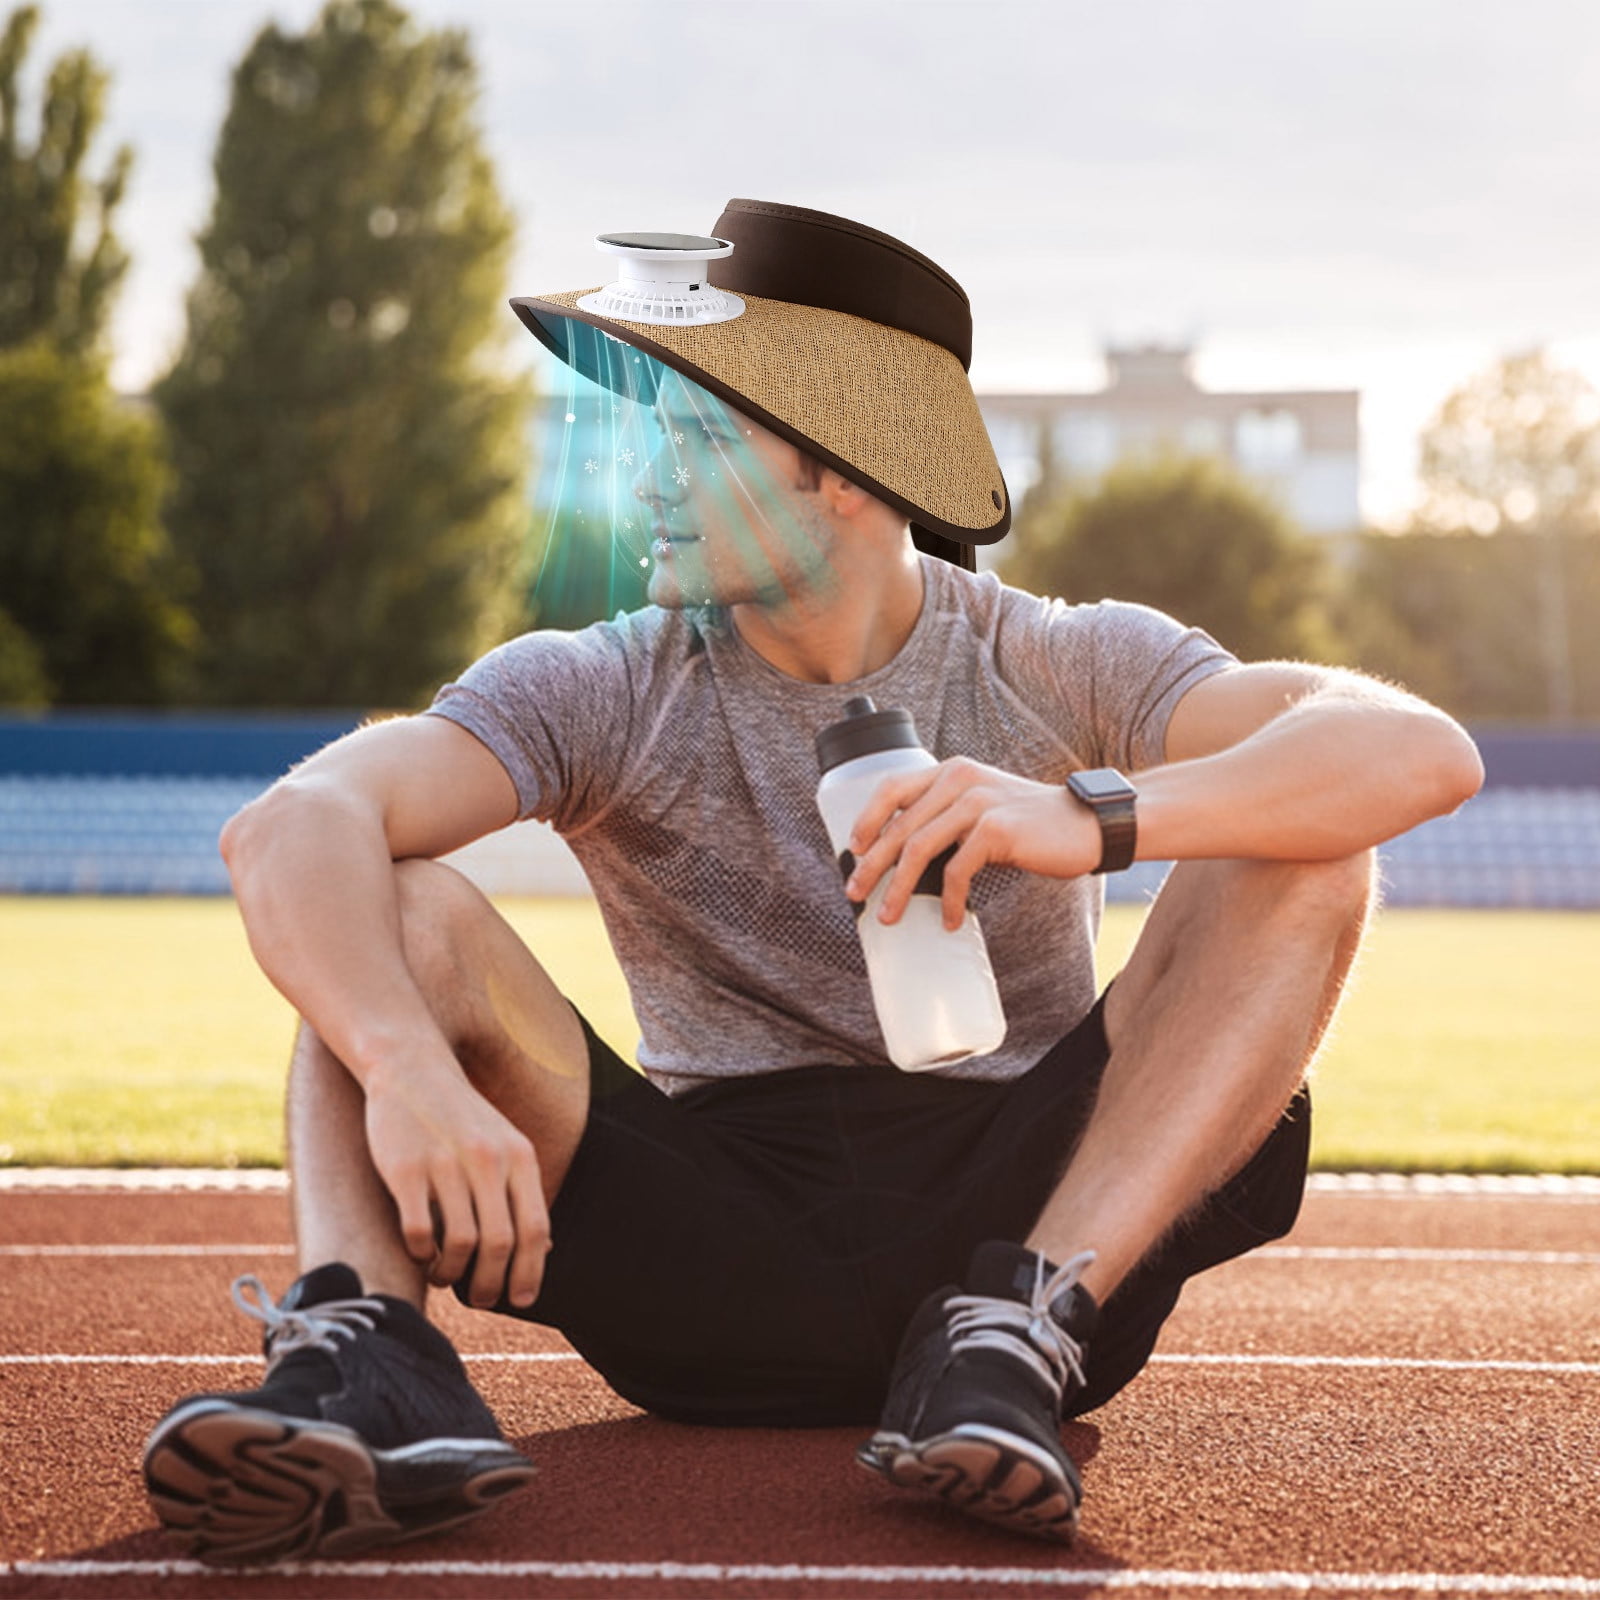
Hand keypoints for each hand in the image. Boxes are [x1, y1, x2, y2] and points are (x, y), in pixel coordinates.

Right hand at [363, 1055, 548, 1309]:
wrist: (412, 1068)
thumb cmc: (461, 1117)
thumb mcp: (504, 1144)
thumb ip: (522, 1191)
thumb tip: (543, 1250)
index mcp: (519, 1157)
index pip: (535, 1229)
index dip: (531, 1271)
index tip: (523, 1299)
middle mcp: (488, 1160)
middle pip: (500, 1244)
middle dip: (492, 1284)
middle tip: (481, 1300)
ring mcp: (446, 1164)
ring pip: (460, 1244)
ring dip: (453, 1272)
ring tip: (446, 1275)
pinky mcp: (405, 1169)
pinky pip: (419, 1231)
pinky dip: (422, 1253)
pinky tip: (421, 1252)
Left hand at [845, 758, 1102, 927]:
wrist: (1086, 826)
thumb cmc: (1031, 824)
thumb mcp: (983, 805)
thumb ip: (948, 815)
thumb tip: (903, 854)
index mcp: (952, 770)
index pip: (892, 786)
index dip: (867, 818)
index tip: (852, 848)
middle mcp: (960, 779)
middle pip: (899, 825)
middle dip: (872, 864)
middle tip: (856, 893)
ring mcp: (978, 802)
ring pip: (919, 848)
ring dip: (899, 888)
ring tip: (888, 916)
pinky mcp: (996, 830)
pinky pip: (957, 871)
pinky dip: (950, 901)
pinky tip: (951, 920)